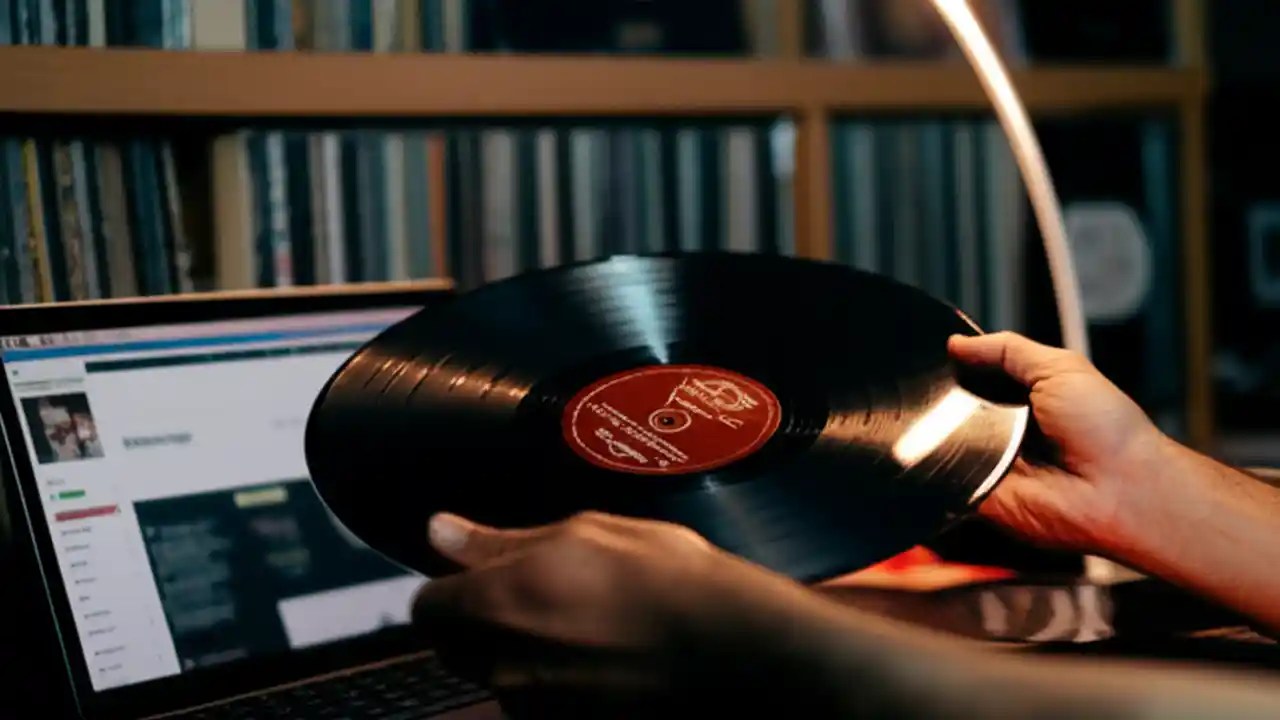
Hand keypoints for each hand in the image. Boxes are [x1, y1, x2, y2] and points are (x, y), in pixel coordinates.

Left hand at [410, 511, 825, 714]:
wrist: (729, 647)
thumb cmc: (663, 579)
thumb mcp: (582, 533)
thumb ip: (499, 541)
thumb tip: (440, 532)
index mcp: (495, 604)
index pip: (427, 606)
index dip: (452, 586)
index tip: (484, 574)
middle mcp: (502, 664)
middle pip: (454, 648)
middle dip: (477, 622)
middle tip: (531, 596)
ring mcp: (534, 705)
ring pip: (496, 677)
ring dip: (516, 654)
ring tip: (577, 625)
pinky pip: (535, 703)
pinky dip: (551, 682)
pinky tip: (595, 657)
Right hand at [947, 332, 1171, 555]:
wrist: (1122, 491)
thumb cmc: (1108, 430)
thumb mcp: (1060, 367)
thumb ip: (1007, 350)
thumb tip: (956, 342)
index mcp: (1023, 397)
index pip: (974, 375)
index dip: (958, 364)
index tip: (940, 353)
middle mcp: (1003, 430)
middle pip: (952, 406)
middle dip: (946, 396)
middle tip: (950, 390)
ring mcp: (989, 463)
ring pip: (942, 439)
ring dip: (944, 429)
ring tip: (963, 422)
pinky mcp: (979, 495)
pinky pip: (946, 476)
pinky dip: (945, 464)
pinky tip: (956, 451)